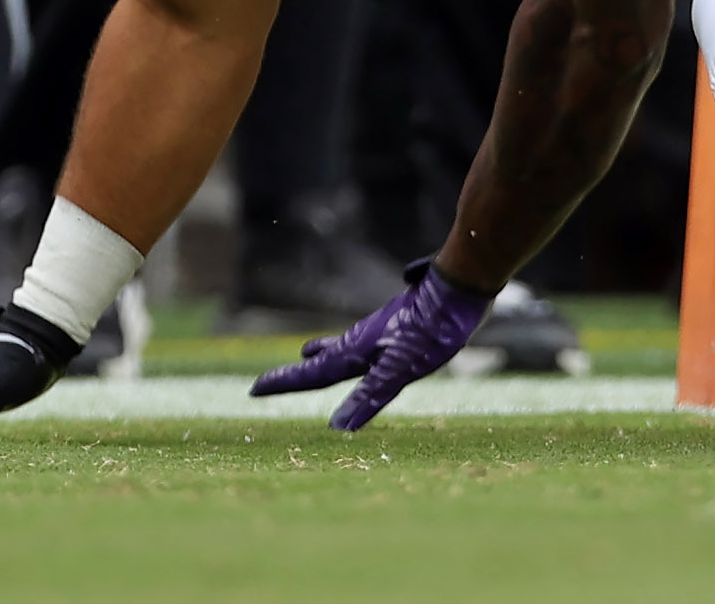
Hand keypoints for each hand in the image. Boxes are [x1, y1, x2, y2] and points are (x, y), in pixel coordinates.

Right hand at [250, 258, 495, 430]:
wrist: (460, 285)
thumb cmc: (432, 328)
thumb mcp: (402, 368)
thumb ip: (371, 396)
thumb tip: (337, 428)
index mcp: (358, 350)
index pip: (314, 373)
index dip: (284, 383)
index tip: (254, 390)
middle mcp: (365, 338)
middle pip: (324, 359)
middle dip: (298, 372)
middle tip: (272, 381)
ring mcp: (383, 329)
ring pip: (344, 345)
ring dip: (322, 354)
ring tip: (309, 353)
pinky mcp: (402, 323)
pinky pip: (365, 340)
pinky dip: (350, 346)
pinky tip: (364, 343)